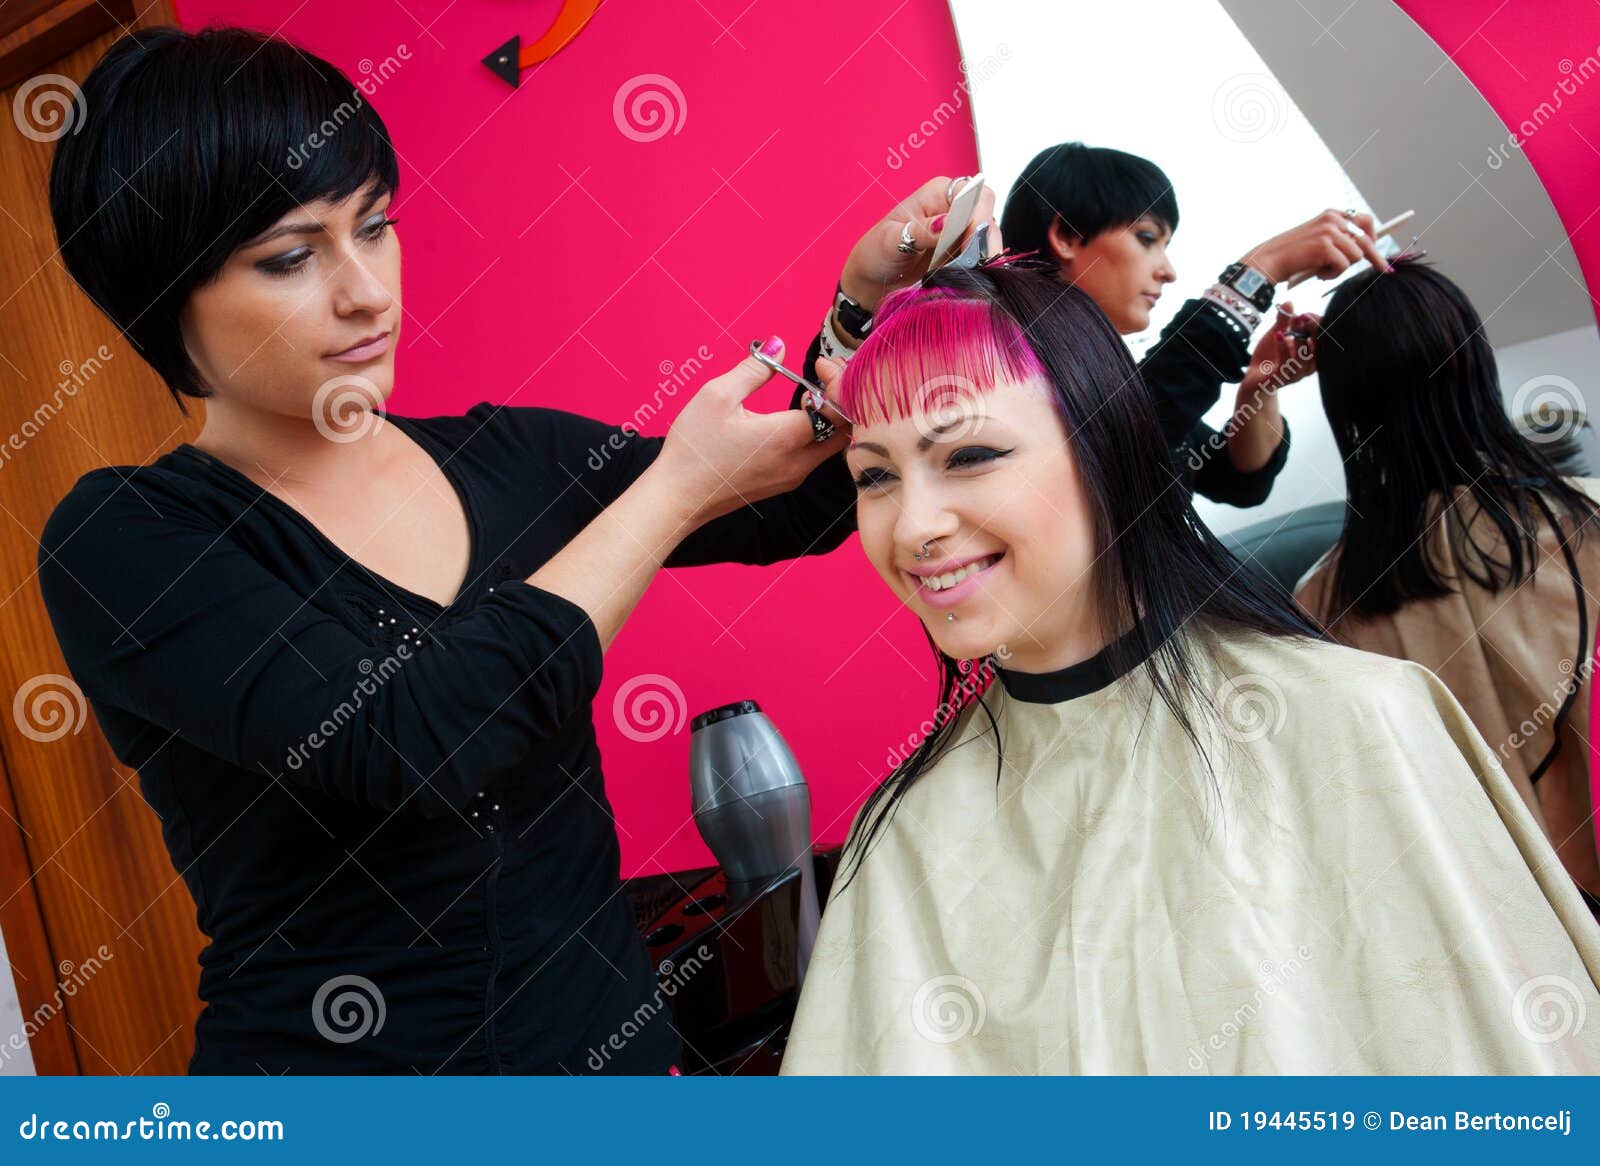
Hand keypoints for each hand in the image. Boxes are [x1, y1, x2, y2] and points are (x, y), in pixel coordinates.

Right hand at [656, 340, 848, 524]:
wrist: (678, 498)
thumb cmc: (693, 449)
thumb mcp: (717, 397)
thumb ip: (754, 370)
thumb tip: (778, 346)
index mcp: (785, 438)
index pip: (839, 408)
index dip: (839, 380)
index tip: (820, 364)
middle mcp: (797, 462)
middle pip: (844, 429)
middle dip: (841, 397)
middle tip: (822, 376)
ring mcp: (793, 476)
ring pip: (832, 444)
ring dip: (829, 416)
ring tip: (806, 394)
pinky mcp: (784, 483)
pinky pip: (815, 455)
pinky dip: (816, 432)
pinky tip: (794, 416)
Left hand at [837, 175, 1000, 311]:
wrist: (872, 279)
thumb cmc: (876, 252)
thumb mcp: (890, 241)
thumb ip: (919, 232)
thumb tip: (945, 223)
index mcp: (937, 193)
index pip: (972, 193)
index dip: (979, 213)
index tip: (972, 239)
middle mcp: (953, 209)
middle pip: (986, 216)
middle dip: (986, 240)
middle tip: (976, 264)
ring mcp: (961, 232)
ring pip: (988, 239)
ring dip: (982, 257)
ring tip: (968, 274)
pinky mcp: (963, 254)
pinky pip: (980, 258)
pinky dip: (978, 269)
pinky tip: (967, 279)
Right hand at [1240, 208, 1389, 284]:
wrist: (1269, 260)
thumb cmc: (1292, 256)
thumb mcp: (1318, 241)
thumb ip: (1339, 240)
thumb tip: (1365, 251)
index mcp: (1332, 215)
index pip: (1365, 221)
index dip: (1374, 236)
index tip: (1380, 250)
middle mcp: (1333, 219)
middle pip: (1367, 239)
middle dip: (1375, 257)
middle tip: (1383, 270)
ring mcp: (1330, 231)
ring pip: (1356, 256)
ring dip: (1342, 269)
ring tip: (1323, 271)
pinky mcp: (1325, 246)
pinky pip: (1343, 266)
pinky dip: (1332, 275)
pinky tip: (1317, 273)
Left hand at [1242, 302, 1318, 393]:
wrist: (1254, 377)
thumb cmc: (1269, 356)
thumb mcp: (1276, 334)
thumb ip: (1283, 321)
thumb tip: (1289, 302)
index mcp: (1312, 354)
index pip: (1324, 339)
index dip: (1318, 326)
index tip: (1307, 314)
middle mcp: (1309, 365)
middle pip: (1319, 348)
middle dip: (1312, 330)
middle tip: (1303, 316)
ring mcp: (1297, 373)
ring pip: (1305, 357)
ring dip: (1300, 338)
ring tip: (1293, 323)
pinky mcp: (1283, 378)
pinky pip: (1287, 364)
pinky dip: (1283, 348)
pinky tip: (1278, 335)